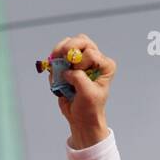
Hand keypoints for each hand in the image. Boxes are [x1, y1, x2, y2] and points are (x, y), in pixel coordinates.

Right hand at [49, 33, 113, 148]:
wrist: (81, 118)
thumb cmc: (89, 108)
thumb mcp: (88, 94)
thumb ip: (79, 79)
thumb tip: (66, 70)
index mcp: (105, 66)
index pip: (91, 53)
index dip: (81, 63)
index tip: (79, 77)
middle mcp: (95, 60)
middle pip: (81, 40)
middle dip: (68, 48)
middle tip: (60, 56)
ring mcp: (81, 61)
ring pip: (69, 44)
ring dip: (59, 53)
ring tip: (56, 66)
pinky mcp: (69, 65)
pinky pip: (59, 55)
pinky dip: (54, 62)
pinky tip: (55, 73)